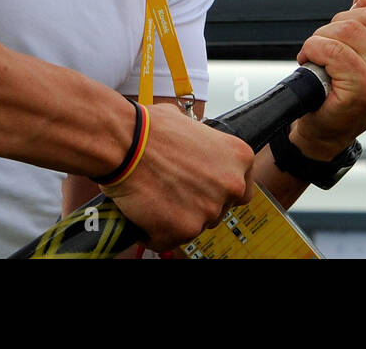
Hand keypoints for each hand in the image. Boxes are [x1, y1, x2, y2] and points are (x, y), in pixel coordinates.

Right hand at [102, 103, 254, 250]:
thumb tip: (197, 151)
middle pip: (219, 210)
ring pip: (195, 226)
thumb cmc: (150, 130)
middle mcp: (231, 186)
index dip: (219, 190)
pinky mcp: (184, 230)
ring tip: (155, 195)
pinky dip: (154, 231)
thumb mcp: (190, 125)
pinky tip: (143, 209)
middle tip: (173, 190)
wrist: (124, 142)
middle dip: (197, 204)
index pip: (241, 188)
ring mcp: (209, 210)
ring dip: (176, 217)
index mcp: (239, 157)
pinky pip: (169, 240)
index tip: (204, 188)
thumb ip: (204, 145)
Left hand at [289, 0, 365, 158]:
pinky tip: (315, 69)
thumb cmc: (346, 83)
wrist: (326, 128)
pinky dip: (312, 52)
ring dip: (322, 40)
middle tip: (333, 54)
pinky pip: (332, 48)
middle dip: (338, 26)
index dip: (365, 7)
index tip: (353, 33)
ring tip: (324, 63)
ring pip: (347, 28)